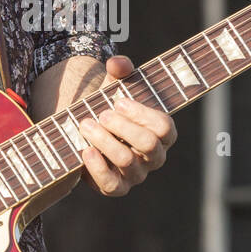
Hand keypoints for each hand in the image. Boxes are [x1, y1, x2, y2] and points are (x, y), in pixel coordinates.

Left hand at [78, 54, 176, 196]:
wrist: (87, 131)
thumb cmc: (109, 107)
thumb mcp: (114, 86)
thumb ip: (120, 70)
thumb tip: (118, 63)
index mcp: (162, 134)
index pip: (165, 127)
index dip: (142, 114)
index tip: (119, 102)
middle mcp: (154, 157)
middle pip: (148, 144)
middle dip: (122, 127)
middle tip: (101, 114)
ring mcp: (136, 175)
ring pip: (126, 161)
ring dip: (104, 140)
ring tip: (85, 125)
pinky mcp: (115, 188)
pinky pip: (111, 184)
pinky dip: (97, 167)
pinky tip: (85, 150)